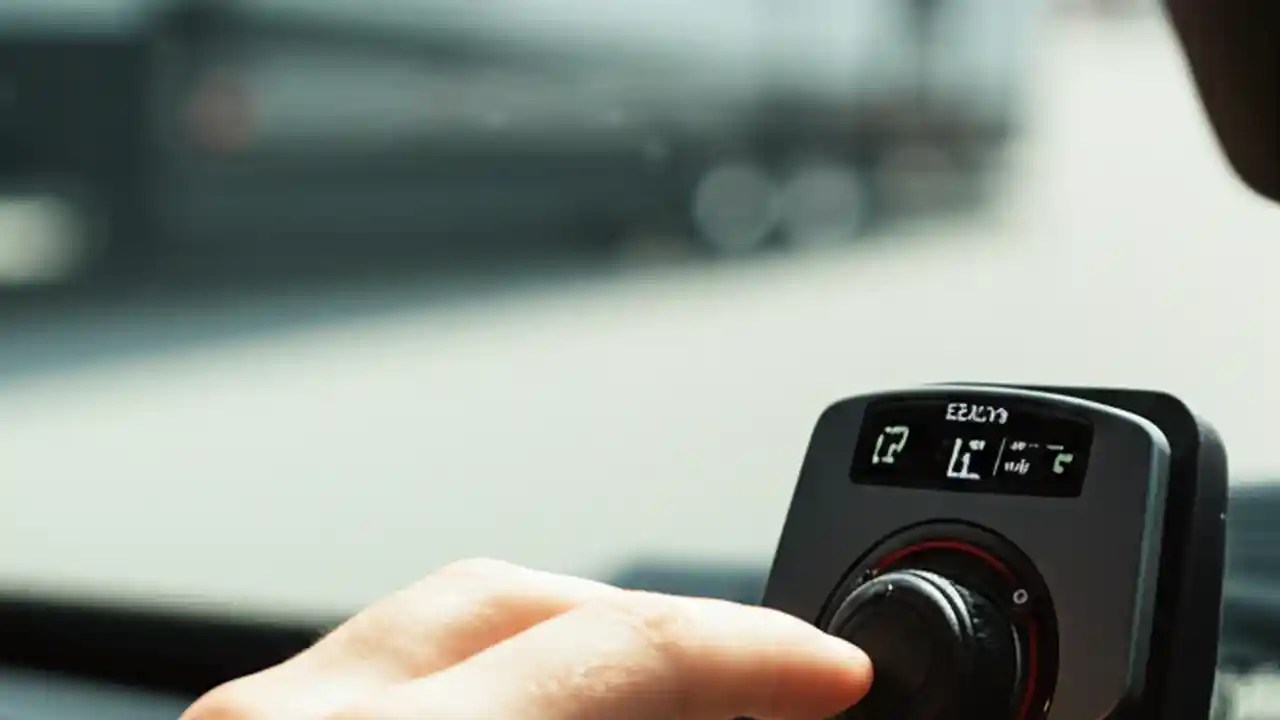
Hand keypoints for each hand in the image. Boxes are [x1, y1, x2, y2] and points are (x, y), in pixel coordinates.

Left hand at [180, 558, 871, 718]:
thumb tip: (740, 715)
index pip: (616, 652)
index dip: (753, 651)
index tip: (831, 671)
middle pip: (530, 597)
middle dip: (670, 636)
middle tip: (765, 688)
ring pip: (458, 620)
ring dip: (584, 654)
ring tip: (668, 706)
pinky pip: (398, 667)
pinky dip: (499, 684)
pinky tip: (551, 718)